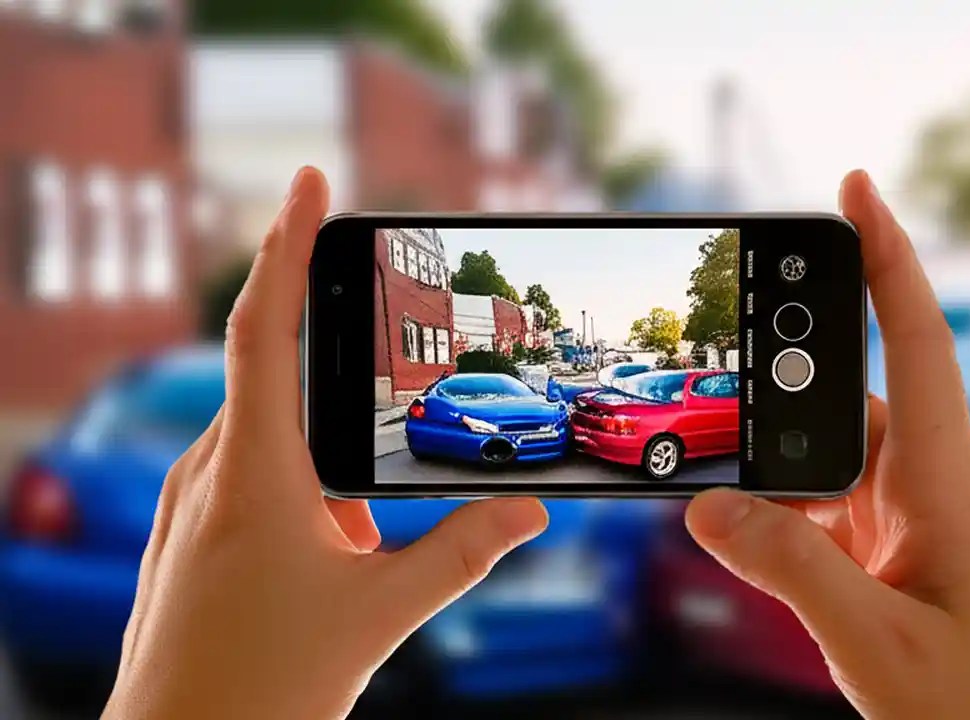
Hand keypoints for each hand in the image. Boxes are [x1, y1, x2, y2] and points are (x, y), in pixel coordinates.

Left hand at [103, 168, 548, 719]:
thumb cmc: (260, 689)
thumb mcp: (383, 613)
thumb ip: (464, 552)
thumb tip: (529, 508)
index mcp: (254, 470)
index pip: (265, 324)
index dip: (287, 243)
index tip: (308, 182)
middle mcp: (210, 471)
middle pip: (276, 378)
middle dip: (337, 385)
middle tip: (387, 407)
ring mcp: (190, 505)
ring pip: (271, 444)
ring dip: (328, 471)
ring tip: (361, 545)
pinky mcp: (188, 535)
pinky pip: (252, 485)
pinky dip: (304, 501)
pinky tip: (332, 559)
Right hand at [685, 171, 969, 718]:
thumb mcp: (876, 643)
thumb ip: (792, 573)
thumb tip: (707, 508)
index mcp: (944, 484)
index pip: (917, 343)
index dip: (889, 259)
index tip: (859, 186)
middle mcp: (927, 486)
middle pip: (851, 396)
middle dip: (787, 377)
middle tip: (723, 359)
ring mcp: (908, 519)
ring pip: (826, 456)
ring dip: (774, 462)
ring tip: (714, 477)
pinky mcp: (889, 552)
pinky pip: (822, 505)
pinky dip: (777, 510)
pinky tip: (746, 534)